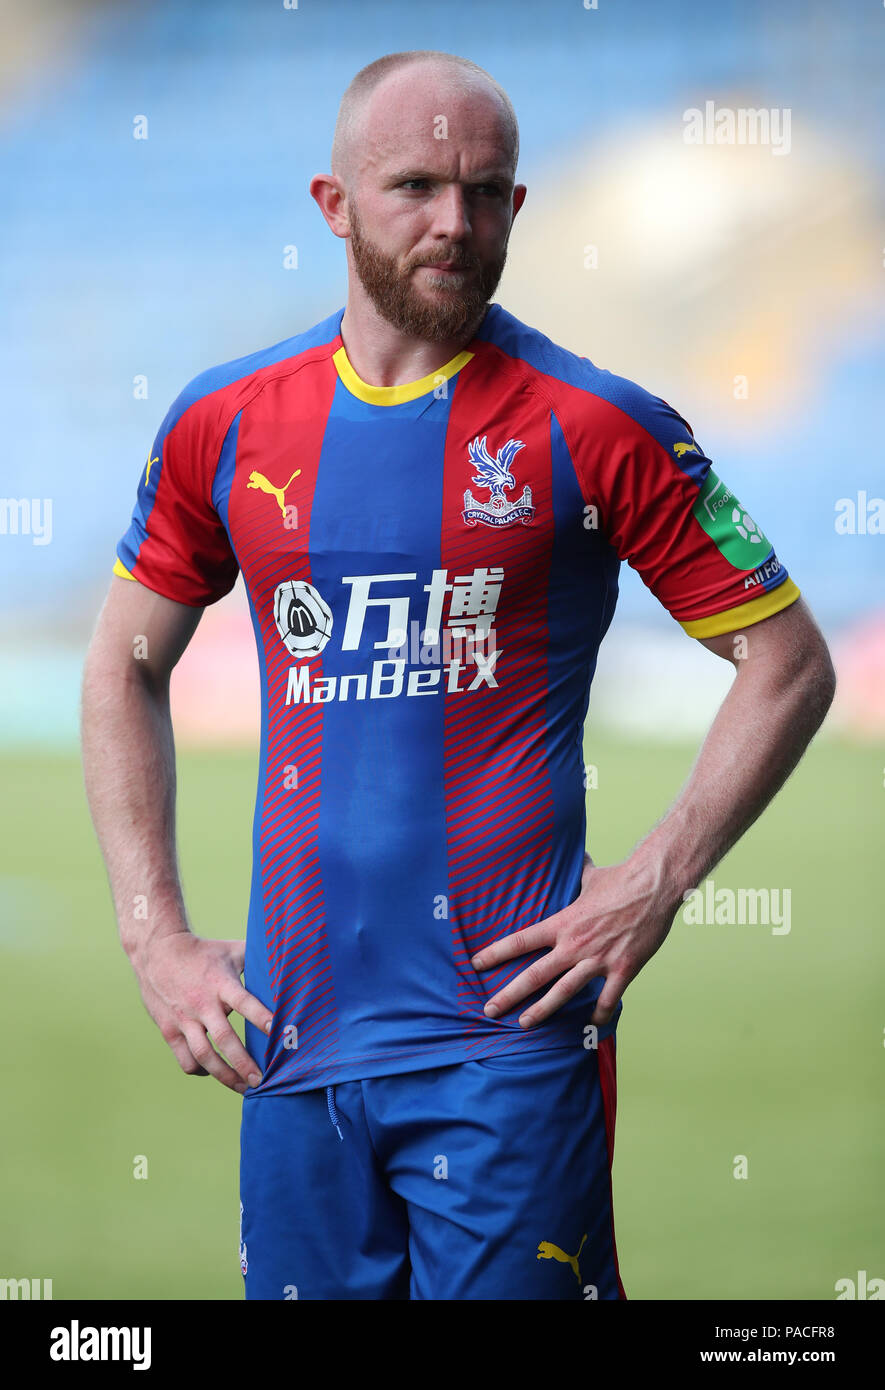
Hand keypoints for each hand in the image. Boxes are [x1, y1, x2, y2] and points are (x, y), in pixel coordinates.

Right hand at [130, 932, 273, 1093]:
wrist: (158, 951)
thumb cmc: (203, 952)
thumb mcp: (232, 950)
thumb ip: (258, 959)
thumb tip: (289, 960)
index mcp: (221, 983)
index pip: (245, 1002)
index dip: (261, 1017)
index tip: (279, 1034)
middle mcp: (202, 1003)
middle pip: (224, 1039)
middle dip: (244, 1063)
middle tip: (262, 1081)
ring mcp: (184, 1019)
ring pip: (203, 1055)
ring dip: (224, 1076)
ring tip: (243, 1088)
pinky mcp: (169, 1029)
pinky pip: (185, 1059)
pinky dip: (200, 1071)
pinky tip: (213, 1072)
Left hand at [470, 852, 677, 1028]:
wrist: (654, 885)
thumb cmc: (622, 879)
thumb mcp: (592, 875)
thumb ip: (579, 873)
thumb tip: (577, 854)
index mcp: (563, 923)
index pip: (521, 940)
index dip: (497, 953)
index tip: (476, 964)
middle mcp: (575, 944)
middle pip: (535, 974)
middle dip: (509, 994)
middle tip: (489, 1009)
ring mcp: (598, 959)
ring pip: (563, 992)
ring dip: (542, 1011)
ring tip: (524, 1025)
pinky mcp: (623, 968)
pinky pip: (607, 999)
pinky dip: (599, 1014)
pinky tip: (592, 1024)